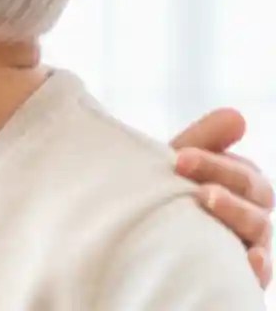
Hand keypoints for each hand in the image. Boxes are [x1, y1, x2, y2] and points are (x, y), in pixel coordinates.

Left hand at [171, 107, 273, 287]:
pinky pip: (256, 277)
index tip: (179, 158)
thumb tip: (237, 116)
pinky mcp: (236, 279)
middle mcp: (249, 218)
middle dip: (227, 184)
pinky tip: (249, 257)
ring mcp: (246, 248)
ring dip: (238, 215)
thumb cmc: (162, 195)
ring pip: (259, 232)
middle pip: (257, 200)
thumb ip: (204, 140)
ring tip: (209, 201)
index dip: (216, 163)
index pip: (244, 174)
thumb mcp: (176, 167)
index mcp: (240, 190)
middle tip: (196, 185)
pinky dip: (256, 268)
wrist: (134, 240)